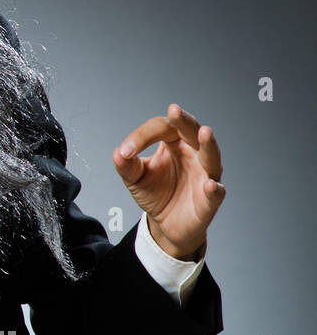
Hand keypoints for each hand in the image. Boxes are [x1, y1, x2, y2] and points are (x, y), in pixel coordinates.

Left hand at [113, 103, 224, 260]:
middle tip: (174, 111)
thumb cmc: (155, 193)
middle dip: (184, 121)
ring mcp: (204, 175)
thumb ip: (126, 165)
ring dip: (208, 144)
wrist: (166, 223)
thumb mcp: (134, 178)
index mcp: (173, 143)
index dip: (142, 136)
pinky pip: (216, 192)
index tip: (126, 151)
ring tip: (204, 132)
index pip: (161, 128)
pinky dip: (214, 188)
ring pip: (211, 156)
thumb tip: (119, 153)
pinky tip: (209, 184)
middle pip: (191, 131)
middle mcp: (193, 154)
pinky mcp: (209, 199)